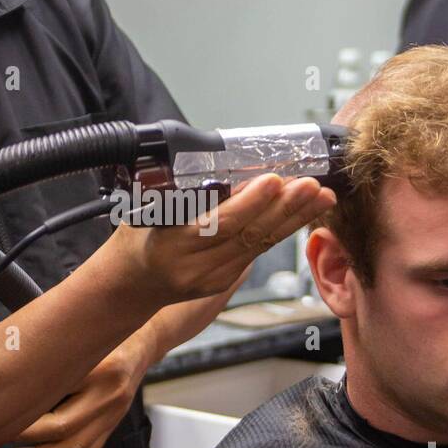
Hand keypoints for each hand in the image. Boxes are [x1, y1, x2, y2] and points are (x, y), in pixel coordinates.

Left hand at [1, 326, 153, 447]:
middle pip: (64, 426)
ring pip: (76, 447)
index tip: (0, 411)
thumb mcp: (82, 336)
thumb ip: (53, 352)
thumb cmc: (104, 336)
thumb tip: (11, 369)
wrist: (141, 345)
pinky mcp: (113, 426)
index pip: (57, 393)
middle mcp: (108, 395)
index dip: (26, 407)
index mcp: (99, 368)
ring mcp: (113, 415)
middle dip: (27, 437)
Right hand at [109, 173, 336, 304]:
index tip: (274, 180)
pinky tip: (300, 213)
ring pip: (258, 246)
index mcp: (171, 243)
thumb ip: (184, 192)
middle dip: (284, 209)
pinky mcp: (221, 284)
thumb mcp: (147, 209)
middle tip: (312, 185)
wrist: (128, 283)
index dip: (250, 203)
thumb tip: (228, 163)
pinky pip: (255, 253)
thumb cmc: (137, 236)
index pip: (219, 223)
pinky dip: (279, 231)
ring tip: (320, 197)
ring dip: (292, 219)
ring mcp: (209, 279)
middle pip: (248, 236)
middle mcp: (193, 266)